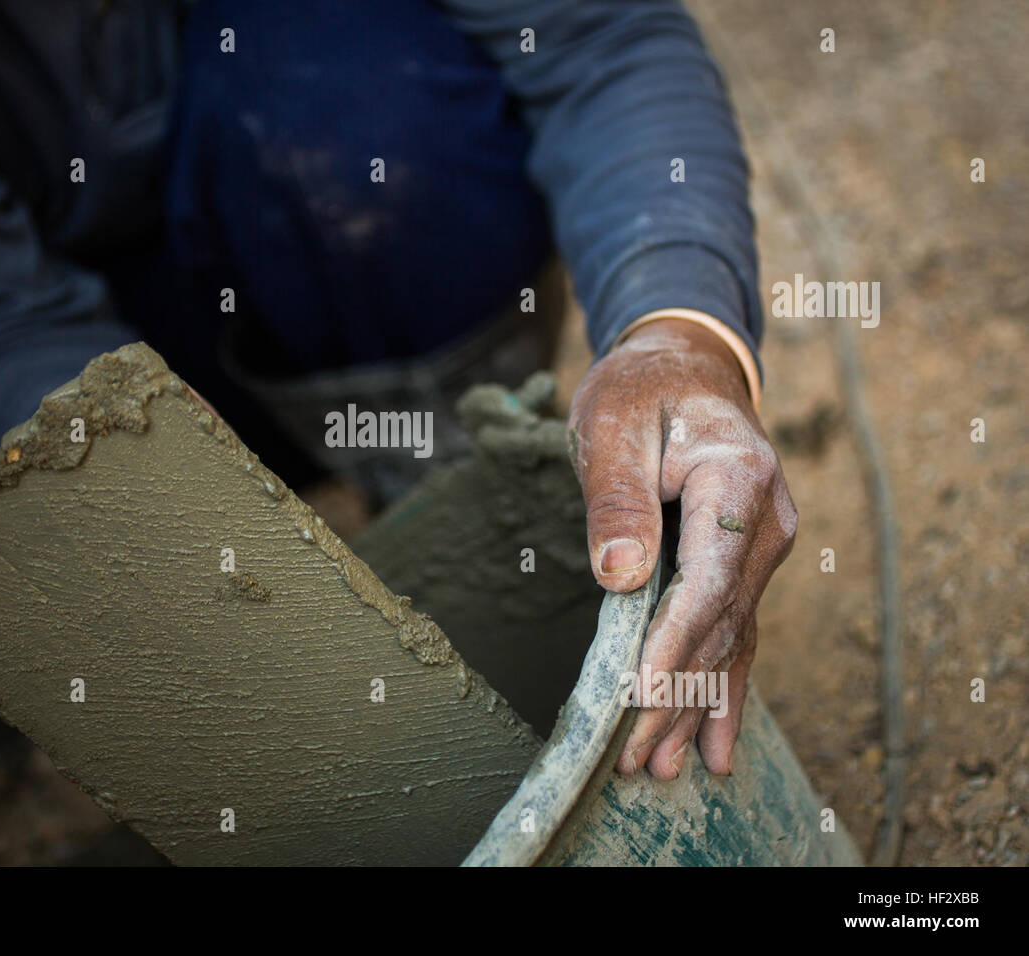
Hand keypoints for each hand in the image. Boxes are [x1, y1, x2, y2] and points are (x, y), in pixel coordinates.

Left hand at [567, 318, 796, 778]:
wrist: (682, 370)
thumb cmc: (641, 391)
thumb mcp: (614, 426)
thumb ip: (618, 498)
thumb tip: (620, 577)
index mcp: (739, 480)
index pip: (709, 578)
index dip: (674, 641)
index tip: (640, 694)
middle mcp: (767, 525)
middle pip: (719, 623)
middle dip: (674, 694)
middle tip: (632, 758)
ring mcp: (763, 551)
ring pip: (727, 641)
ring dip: (692, 708)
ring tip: (657, 768)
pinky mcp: (745, 568)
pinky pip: (735, 637)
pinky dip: (719, 692)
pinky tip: (712, 748)